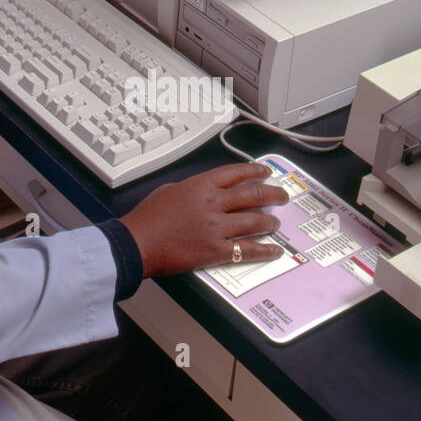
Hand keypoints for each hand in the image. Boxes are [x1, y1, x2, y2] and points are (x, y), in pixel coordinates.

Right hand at [119, 162, 290, 278]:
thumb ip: (192, 189)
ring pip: (255, 220)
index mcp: (200, 185)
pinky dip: (265, 250)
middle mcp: (212, 203)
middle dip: (272, 193)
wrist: (138, 242)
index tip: (265, 172)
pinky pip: (248, 249)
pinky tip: (274, 250)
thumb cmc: (148, 218)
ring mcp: (216, 227)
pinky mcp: (216, 250)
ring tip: (276, 222)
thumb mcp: (169, 190)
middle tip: (281, 195)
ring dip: (270, 221)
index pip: (235, 173)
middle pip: (252, 194)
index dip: (254, 171)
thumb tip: (205, 192)